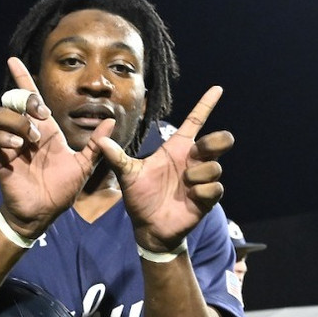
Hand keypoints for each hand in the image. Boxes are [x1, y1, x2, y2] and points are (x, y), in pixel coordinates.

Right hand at [0, 57, 111, 231]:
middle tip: (40, 114)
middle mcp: (26, 132)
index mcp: (45, 129)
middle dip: (25, 99)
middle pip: (14, 100)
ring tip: (31, 139)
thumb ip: (96, 144)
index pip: (32, 97)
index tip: (14, 61)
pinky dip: (1, 138)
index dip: (22, 78)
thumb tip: (111, 122)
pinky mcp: (0, 158)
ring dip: (17, 121)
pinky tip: (17, 147)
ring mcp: (11, 144)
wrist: (44, 213)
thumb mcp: (84, 166)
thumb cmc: (61, 190)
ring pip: (1, 115)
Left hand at [98, 86, 231, 251]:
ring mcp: (201, 179)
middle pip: (218, 140)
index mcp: (176, 149)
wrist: (149, 227)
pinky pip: (215, 187)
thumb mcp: (127, 175)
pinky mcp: (207, 197)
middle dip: (217, 141)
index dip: (206, 105)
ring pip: (215, 166)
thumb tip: (100, 140)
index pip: (195, 122)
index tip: (217, 88)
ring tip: (184, 183)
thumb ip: (117, 157)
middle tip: (200, 150)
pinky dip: (202, 191)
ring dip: (199, 174)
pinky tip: (191, 197)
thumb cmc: (140, 197)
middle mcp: (192, 161)